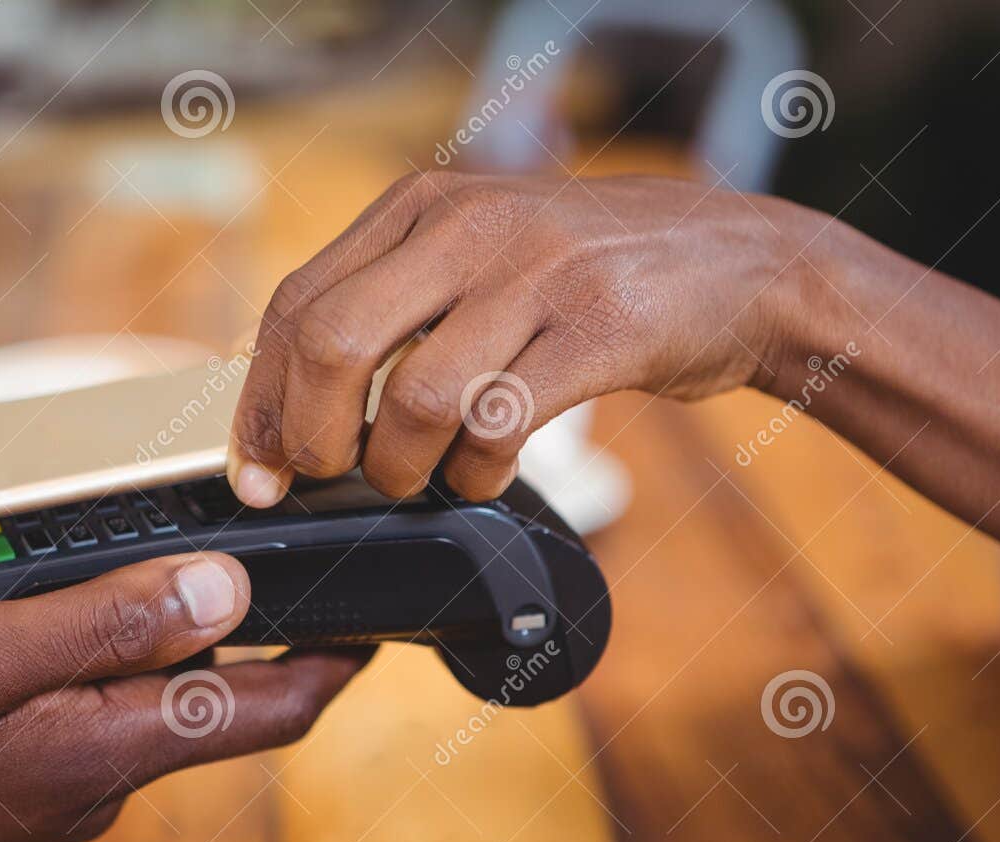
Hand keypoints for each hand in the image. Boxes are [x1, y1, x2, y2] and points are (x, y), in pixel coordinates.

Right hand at [0, 553, 368, 841]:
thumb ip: (108, 626)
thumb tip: (228, 597)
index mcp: (105, 752)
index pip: (266, 715)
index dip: (329, 666)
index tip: (373, 620)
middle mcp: (91, 780)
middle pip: (174, 683)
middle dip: (144, 604)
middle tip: (92, 541)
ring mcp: (41, 788)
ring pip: (84, 677)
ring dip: (42, 618)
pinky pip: (23, 697)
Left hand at [227, 171, 811, 503]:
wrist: (739, 263)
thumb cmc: (590, 275)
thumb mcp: (481, 252)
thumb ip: (396, 299)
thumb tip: (299, 402)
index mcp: (422, 205)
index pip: (298, 303)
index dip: (263, 400)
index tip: (259, 470)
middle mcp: (470, 225)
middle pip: (333, 343)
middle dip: (314, 438)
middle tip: (331, 479)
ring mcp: (538, 273)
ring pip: (416, 397)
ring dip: (403, 468)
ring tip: (422, 479)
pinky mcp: (600, 328)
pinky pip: (501, 424)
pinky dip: (478, 471)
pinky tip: (489, 472)